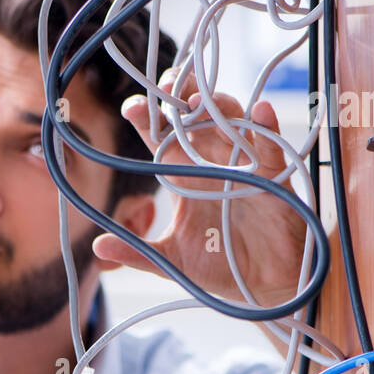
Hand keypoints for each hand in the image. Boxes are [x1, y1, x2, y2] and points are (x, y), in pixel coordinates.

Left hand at [92, 67, 309, 307]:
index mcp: (184, 175)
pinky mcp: (276, 178)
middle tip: (167, 86)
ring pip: (231, 122)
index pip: (162, 138)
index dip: (149, 119)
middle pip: (195, 117)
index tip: (133, 108)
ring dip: (217, 106)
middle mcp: (212, 162)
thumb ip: (137, 252)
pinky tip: (261, 111)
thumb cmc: (219, 267)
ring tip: (200, 99)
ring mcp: (244, 165)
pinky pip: (272, 146)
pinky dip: (267, 128)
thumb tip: (97, 246)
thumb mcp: (171, 261)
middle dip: (181, 97)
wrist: (264, 287)